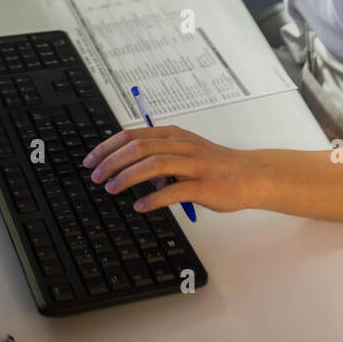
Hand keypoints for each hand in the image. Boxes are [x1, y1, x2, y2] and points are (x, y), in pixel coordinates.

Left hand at [83, 124, 258, 213]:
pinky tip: (140, 206)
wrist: (251, 175)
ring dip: (128, 176)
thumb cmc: (216, 166)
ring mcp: (194, 164)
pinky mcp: (204, 185)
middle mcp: (182, 145)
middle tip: (97, 177)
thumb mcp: (185, 153)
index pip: (133, 135)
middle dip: (112, 161)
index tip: (91, 160)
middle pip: (139, 147)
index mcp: (174, 135)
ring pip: (154, 164)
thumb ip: (160, 158)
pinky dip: (153, 198)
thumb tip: (130, 171)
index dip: (108, 147)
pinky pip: (174, 191)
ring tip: (112, 189)